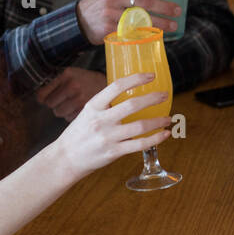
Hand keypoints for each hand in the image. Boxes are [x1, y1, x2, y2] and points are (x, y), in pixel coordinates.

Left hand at [35, 67, 108, 122]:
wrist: (110, 85)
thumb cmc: (87, 80)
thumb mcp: (71, 74)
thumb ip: (55, 84)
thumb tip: (39, 99)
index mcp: (67, 75)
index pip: (43, 94)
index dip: (42, 98)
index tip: (45, 99)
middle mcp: (73, 86)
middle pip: (51, 105)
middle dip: (55, 104)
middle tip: (63, 100)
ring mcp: (81, 99)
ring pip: (59, 112)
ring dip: (63, 111)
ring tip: (72, 104)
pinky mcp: (86, 110)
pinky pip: (69, 118)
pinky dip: (72, 115)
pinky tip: (79, 109)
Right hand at [53, 72, 171, 178]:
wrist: (66, 158)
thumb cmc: (79, 133)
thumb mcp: (88, 112)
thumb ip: (106, 105)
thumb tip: (131, 94)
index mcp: (93, 106)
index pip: (116, 86)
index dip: (136, 79)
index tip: (151, 76)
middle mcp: (101, 120)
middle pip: (132, 105)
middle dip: (153, 98)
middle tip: (165, 95)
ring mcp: (108, 137)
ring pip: (140, 126)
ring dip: (158, 121)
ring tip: (168, 118)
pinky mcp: (113, 152)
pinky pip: (140, 145)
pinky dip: (156, 139)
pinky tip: (164, 134)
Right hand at [76, 0, 179, 43]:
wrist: (79, 21)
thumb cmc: (101, 4)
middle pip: (144, 2)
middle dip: (164, 7)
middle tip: (177, 10)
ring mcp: (111, 13)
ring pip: (142, 19)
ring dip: (161, 23)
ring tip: (173, 25)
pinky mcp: (110, 28)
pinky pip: (133, 32)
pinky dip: (147, 34)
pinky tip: (157, 35)